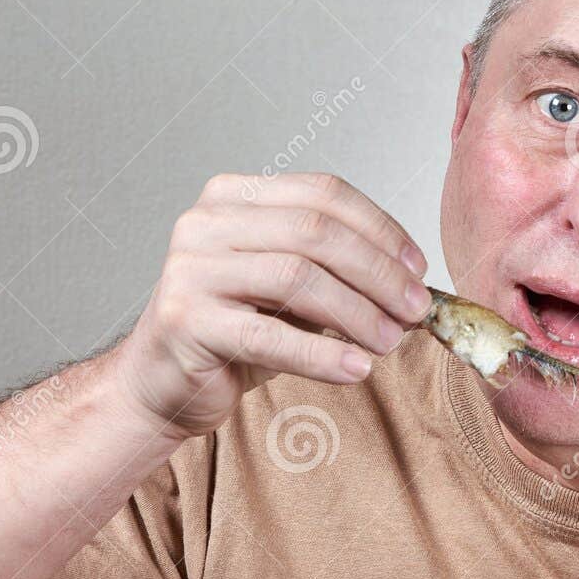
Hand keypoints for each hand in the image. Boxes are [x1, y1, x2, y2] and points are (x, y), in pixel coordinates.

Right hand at [112, 172, 431, 439]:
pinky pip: (268, 335)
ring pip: (296, 276)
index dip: (380, 228)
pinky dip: (322, 353)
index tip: (417, 268)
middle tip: (414, 309)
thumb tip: (412, 286)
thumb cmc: (233, 334)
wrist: (161, 384)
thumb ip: (338, 275)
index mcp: (234, 197)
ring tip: (390, 340)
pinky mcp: (185, 321)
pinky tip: (356, 368)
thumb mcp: (291, 292)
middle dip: (377, 271)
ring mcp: (190, 269)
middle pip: (314, 231)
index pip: (322, 193)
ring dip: (357, 312)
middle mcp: (207, 223)